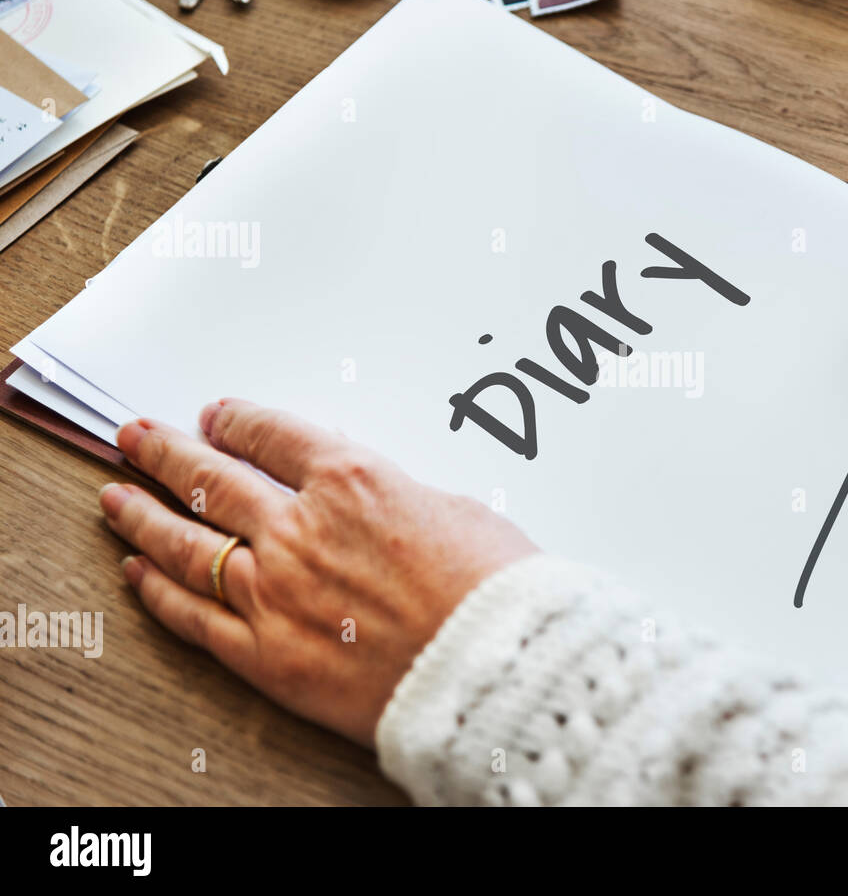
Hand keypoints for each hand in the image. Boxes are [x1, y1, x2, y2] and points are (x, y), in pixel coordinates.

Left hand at [98, 401, 536, 746]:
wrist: (495, 666)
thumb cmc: (493, 590)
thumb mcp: (454, 510)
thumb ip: (394, 498)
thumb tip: (371, 503)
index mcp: (351, 481)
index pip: (272, 435)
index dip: (237, 421)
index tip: (217, 417)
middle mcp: (299, 529)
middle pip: (212, 479)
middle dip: (167, 453)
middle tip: (137, 438)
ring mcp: (275, 592)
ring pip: (187, 543)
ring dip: (143, 514)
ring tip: (116, 498)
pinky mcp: (267, 655)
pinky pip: (195, 616)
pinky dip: (159, 592)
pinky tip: (138, 572)